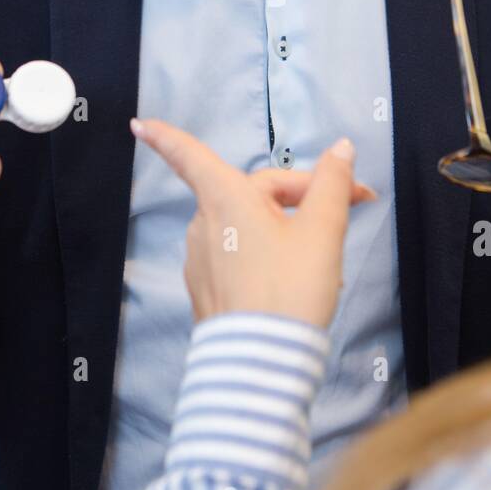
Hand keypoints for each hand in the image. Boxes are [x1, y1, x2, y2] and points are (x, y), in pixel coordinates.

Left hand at [130, 117, 376, 327]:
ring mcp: (201, 259)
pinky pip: (237, 257)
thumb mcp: (323, 232)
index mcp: (226, 198)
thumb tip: (341, 149)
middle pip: (252, 192)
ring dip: (284, 227)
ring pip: (247, 225)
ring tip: (324, 253)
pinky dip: (265, 256)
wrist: (261, 364)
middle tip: (350, 207)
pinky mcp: (206, 290)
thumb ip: (333, 185)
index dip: (166, 137)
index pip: (190, 156)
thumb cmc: (290, 290)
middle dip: (300, 195)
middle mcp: (204, 223)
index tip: (140, 125)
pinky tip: (295, 278)